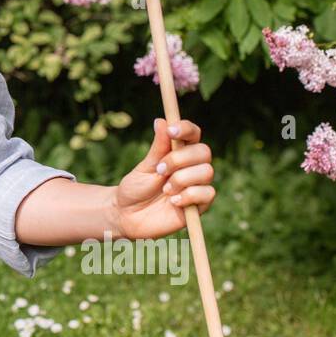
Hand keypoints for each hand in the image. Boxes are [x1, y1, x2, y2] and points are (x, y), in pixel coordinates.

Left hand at [113, 118, 214, 239]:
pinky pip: (207, 194)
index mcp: (179, 152)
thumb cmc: (136, 188)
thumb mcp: (145, 167)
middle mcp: (191, 167)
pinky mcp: (200, 205)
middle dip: (180, 159)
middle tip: (160, 170)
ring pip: (206, 172)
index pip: (193, 133)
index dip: (186, 129)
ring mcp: (197, 185)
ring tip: (165, 190)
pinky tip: (173, 202)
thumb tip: (162, 121)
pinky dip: (188, 196)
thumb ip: (158, 147)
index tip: (171, 131)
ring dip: (182, 179)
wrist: (128, 216)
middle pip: (204, 151)